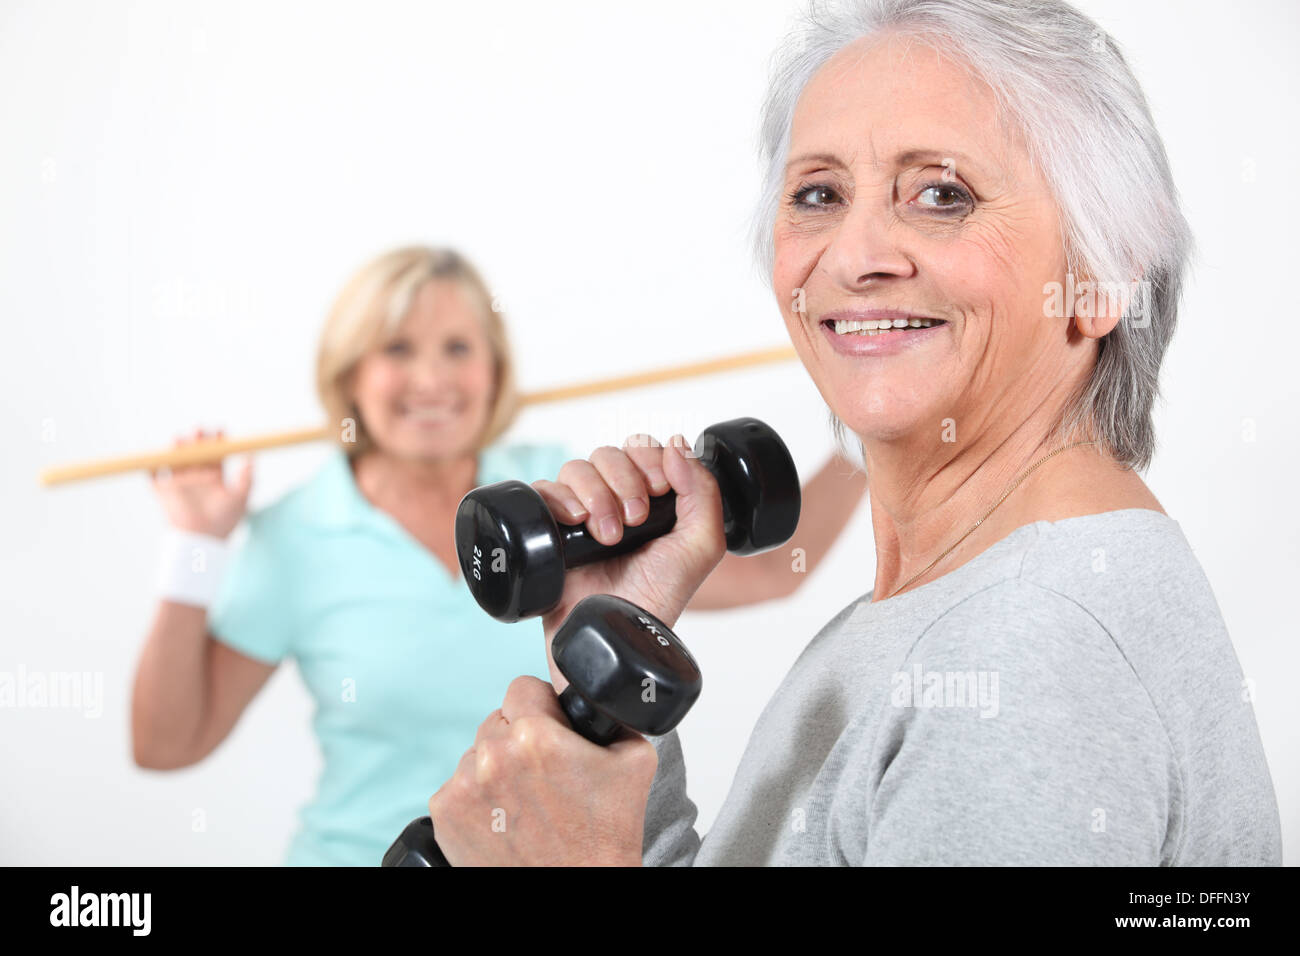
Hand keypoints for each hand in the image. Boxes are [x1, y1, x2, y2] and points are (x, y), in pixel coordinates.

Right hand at [149, 427, 251, 537]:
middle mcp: (196, 475)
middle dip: (196, 440)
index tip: (220, 430)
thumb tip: (252, 457)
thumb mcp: (240, 497)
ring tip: (178, 440)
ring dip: (175, 448)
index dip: (217, 441)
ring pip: (175, 459)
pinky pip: (154, 475)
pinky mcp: (163, 491)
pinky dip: (151, 466)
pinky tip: (155, 458)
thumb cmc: (225, 519)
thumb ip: (246, 478)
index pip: (215, 453)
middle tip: (199, 430)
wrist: (203, 538)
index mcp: (214, 475)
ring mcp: (179, 482)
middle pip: (194, 452)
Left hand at [428, 676, 655, 865]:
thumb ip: (610, 716)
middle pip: (498, 721)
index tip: (551, 728)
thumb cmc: (606, 835)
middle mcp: (493, 757)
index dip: (543, 707)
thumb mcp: (634, 758)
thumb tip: (591, 696)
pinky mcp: (446, 816)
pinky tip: (505, 817)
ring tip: (526, 800)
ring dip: (496, 767)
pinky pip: (458, 785)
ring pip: (477, 753)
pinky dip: (478, 797)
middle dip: (520, 738)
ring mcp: (463, 788)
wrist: (580, 888)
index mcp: (536, 736)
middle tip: (544, 773)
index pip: (523, 688)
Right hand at [530, 434, 725, 688]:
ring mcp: (581, 514)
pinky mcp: (551, 528)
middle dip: (624, 481)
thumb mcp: (700, 545)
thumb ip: (702, 491)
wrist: (617, 632)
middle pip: (609, 454)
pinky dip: (561, 499)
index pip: (643, 450)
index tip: (659, 491)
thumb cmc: (658, 596)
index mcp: (650, 499)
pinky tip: (577, 523)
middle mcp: (614, 501)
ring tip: (608, 535)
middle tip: (635, 519)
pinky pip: (544, 489)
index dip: (650, 462)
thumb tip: (676, 443)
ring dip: (596, 495)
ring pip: (577, 468)